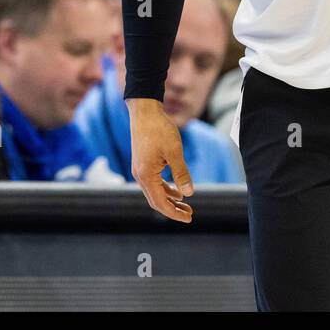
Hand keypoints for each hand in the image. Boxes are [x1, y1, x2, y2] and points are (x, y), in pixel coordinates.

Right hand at [127, 98, 193, 222]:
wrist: (144, 112)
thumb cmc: (159, 130)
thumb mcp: (174, 152)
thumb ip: (181, 173)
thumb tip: (189, 194)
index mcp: (146, 176)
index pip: (160, 203)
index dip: (174, 213)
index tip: (189, 218)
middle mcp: (140, 176)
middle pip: (156, 201)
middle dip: (173, 209)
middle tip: (190, 214)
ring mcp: (139, 170)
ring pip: (154, 192)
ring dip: (170, 199)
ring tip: (185, 204)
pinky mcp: (142, 163)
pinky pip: (153, 182)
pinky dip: (165, 188)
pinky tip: (177, 189)